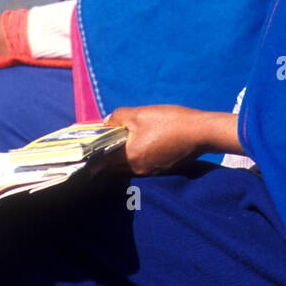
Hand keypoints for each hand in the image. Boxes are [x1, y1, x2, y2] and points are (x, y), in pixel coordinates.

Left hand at [104, 105, 240, 175]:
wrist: (202, 132)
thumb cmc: (170, 121)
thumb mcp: (141, 113)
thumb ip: (119, 117)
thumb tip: (106, 122)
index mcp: (129, 157)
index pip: (102, 162)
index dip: (91, 155)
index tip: (84, 150)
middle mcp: (138, 169)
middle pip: (113, 166)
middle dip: (105, 156)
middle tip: (100, 143)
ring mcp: (151, 172)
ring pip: (128, 166)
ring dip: (121, 157)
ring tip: (120, 142)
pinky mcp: (163, 169)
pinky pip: (142, 166)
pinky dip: (136, 158)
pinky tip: (142, 145)